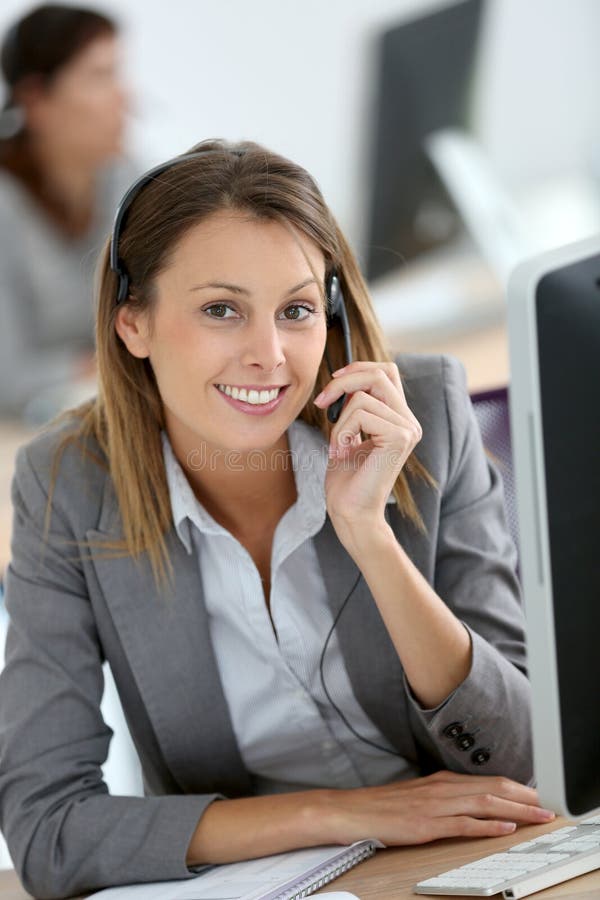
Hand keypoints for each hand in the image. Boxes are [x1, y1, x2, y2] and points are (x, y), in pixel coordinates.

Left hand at [313, 361, 421, 532]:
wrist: (350, 512)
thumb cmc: (346, 479)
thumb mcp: (348, 432)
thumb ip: (355, 406)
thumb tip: (345, 376)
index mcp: (400, 419)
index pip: (387, 372)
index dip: (358, 368)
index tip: (332, 381)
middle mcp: (409, 422)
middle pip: (380, 374)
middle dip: (343, 382)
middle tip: (321, 403)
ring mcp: (407, 429)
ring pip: (361, 398)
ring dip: (338, 423)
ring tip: (338, 447)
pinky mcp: (399, 437)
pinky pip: (360, 414)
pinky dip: (342, 432)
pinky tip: (342, 453)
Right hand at [323, 771, 554, 845]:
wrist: (351, 811)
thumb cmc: (383, 807)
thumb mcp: (419, 796)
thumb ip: (445, 797)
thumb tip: (471, 803)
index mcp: (442, 781)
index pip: (487, 780)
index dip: (516, 788)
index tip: (536, 794)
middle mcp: (442, 788)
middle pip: (492, 788)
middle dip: (523, 797)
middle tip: (547, 805)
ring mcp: (434, 806)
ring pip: (483, 803)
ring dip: (515, 810)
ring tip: (536, 816)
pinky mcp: (425, 825)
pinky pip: (462, 824)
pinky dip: (486, 826)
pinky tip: (503, 828)